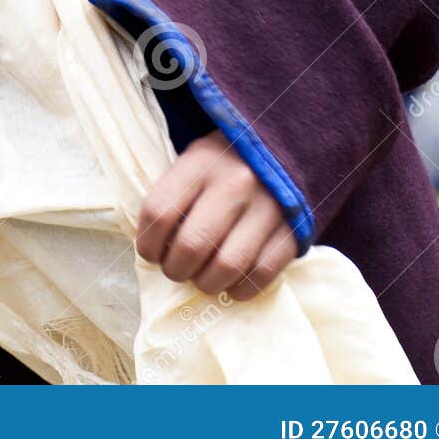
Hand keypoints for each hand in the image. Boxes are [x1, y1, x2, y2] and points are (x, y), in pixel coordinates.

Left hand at [136, 127, 297, 299]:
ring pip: (226, 267)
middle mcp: (236, 183)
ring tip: (202, 277)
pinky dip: (239, 289)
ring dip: (206, 283)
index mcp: (203, 161)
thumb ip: (174, 196)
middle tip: (176, 268)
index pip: (159, 213)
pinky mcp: (292, 231)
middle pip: (191, 246)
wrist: (284, 149)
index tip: (151, 253)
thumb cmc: (226, 162)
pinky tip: (231, 283)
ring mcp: (267, 207)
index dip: (147, 244)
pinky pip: (260, 276)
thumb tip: (155, 249)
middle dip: (175, 269)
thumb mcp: (195, 161)